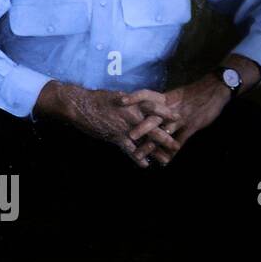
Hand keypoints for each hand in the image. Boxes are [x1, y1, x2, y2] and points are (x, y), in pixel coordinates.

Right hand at [38, 81, 180, 167]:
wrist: (80, 105)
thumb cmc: (99, 99)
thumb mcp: (119, 96)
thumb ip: (132, 102)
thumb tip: (141, 103)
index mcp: (135, 103)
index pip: (156, 108)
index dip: (167, 114)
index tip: (179, 118)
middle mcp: (133, 115)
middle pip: (155, 127)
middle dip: (166, 137)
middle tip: (178, 145)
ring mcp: (125, 127)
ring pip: (145, 140)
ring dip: (156, 151)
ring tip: (167, 160)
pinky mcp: (116, 136)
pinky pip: (129, 149)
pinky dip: (137, 158)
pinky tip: (145, 165)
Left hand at [130, 76, 230, 165]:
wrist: (216, 88)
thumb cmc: (196, 91)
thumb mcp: (178, 94)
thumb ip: (164, 103)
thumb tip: (148, 107)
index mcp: (167, 98)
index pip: (147, 94)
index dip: (134, 97)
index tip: (120, 100)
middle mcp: (171, 109)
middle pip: (153, 118)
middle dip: (141, 128)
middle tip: (129, 136)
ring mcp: (181, 119)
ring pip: (164, 133)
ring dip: (151, 146)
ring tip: (139, 156)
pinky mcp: (191, 127)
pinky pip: (180, 141)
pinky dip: (172, 152)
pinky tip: (165, 162)